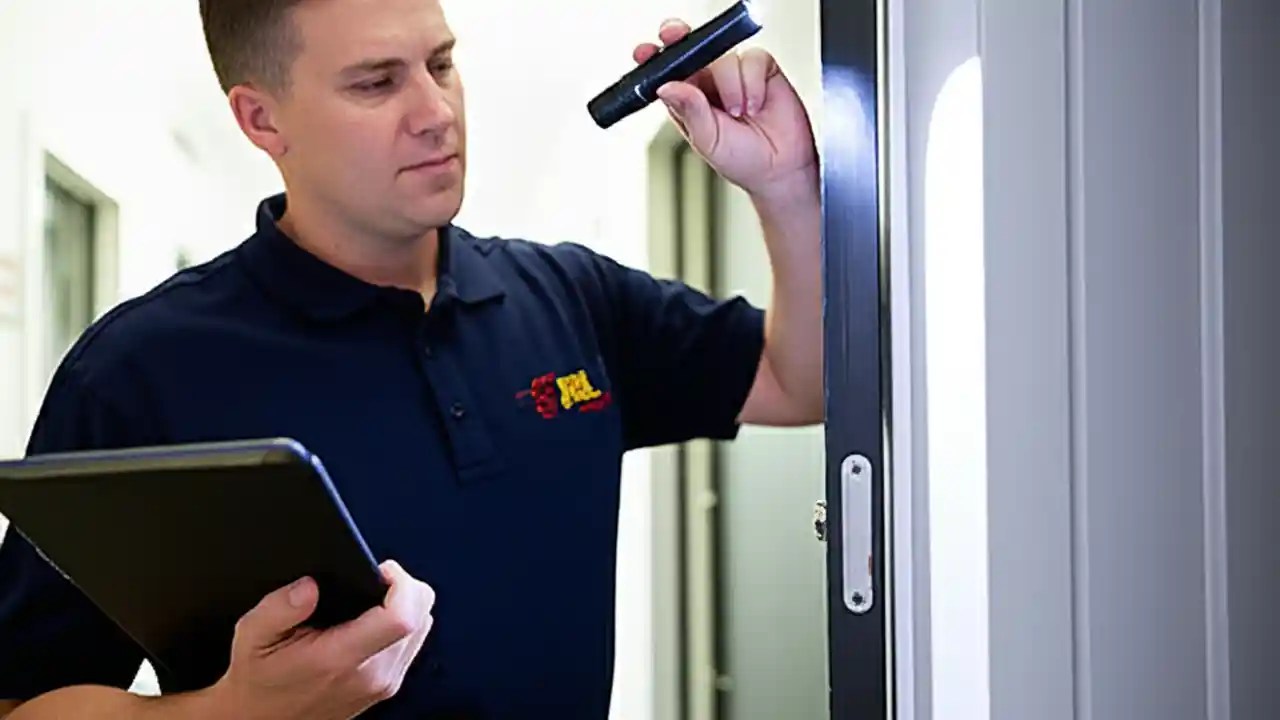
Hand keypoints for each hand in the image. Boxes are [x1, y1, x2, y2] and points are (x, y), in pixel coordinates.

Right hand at [208, 560, 434, 719]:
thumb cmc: (260, 679)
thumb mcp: (252, 638)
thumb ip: (278, 608)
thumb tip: (310, 585)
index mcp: (340, 659)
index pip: (401, 618)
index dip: (402, 584)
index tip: (382, 570)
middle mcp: (372, 675)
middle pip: (421, 617)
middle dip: (406, 587)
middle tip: (377, 578)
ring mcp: (384, 684)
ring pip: (423, 629)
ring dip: (407, 605)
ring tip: (374, 597)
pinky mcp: (387, 687)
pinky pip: (413, 643)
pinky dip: (403, 624)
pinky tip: (375, 618)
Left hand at [634, 19, 817, 199]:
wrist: (782, 170)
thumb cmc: (743, 161)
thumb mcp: (708, 142)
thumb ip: (690, 111)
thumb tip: (667, 87)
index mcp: (688, 100)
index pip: (667, 72)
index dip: (655, 58)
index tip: (644, 53)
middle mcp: (709, 83)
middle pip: (691, 50)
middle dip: (681, 40)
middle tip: (676, 37)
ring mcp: (734, 74)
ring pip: (723, 58)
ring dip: (731, 86)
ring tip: (740, 114)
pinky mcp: (761, 69)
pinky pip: (753, 59)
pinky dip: (754, 82)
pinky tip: (757, 105)